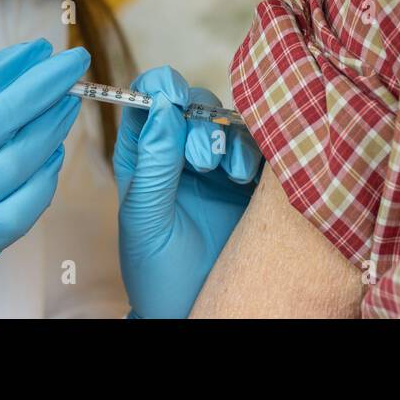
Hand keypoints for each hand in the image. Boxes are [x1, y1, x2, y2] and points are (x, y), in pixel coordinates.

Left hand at [113, 65, 261, 318]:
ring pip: (224, 123)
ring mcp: (215, 168)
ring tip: (224, 172)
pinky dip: (252, 152)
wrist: (197, 310)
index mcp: (144, 158)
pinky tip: (243, 176)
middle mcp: (178, 155)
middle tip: (199, 158)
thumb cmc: (159, 274)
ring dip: (225, 138)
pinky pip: (256, 148)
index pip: (146, 103)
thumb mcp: (146, 220)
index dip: (158, 88)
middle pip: (190, 106)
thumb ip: (153, 164)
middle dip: (196, 120)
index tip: (171, 95)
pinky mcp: (248, 183)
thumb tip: (162, 108)